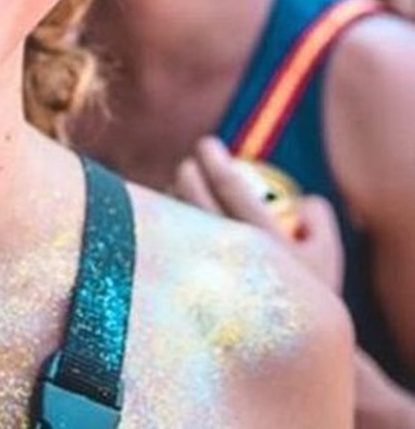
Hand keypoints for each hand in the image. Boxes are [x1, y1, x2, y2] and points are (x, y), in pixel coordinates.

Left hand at [173, 136, 344, 293]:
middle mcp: (228, 254)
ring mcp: (204, 272)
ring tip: (181, 193)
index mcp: (262, 240)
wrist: (287, 352)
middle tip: (189, 165)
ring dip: (175, 199)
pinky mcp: (186, 287)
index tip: (208, 144)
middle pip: (193, 196)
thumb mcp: (326, 255)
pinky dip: (170, 228)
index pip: (228, 185)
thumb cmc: (308, 296)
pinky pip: (170, 245)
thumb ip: (318, 216)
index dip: (213, 159)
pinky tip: (174, 223)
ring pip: (176, 219)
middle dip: (187, 173)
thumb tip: (302, 194)